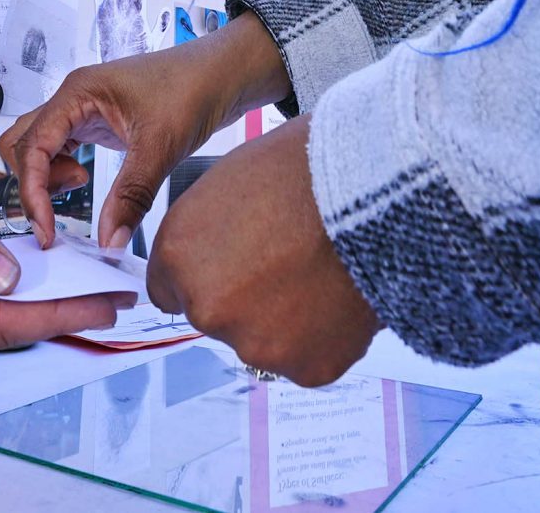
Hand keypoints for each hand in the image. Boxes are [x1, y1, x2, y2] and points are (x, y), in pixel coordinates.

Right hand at [0, 11, 289, 249]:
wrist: (223, 73)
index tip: (46, 230)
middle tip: (60, 212)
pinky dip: (61, 170)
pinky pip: (60, 147)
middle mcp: (72, 97)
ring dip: (46, 175)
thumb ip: (131, 197)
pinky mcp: (96, 120)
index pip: (31, 146)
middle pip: (21, 143)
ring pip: (38, 145)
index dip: (33, 192)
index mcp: (77, 92)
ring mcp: (82, 108)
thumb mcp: (161, 147)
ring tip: (81, 188)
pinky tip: (88, 182)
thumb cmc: (193, 89)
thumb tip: (109, 242)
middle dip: (33, 181)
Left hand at [146, 115, 379, 386]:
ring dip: (282, 318)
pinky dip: (321, 336)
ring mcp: (256, 344)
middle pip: (216, 316)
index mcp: (179, 258)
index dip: (204, 275)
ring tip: (317, 273)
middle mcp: (207, 308)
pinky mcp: (305, 367)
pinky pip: (306, 357)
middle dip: (242, 296)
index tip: (229, 265)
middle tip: (284, 261)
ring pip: (261, 340)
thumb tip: (207, 259)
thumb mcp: (224, 185)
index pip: (169, 291)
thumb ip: (204, 236)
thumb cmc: (301, 171)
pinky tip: (337, 296)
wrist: (370, 192)